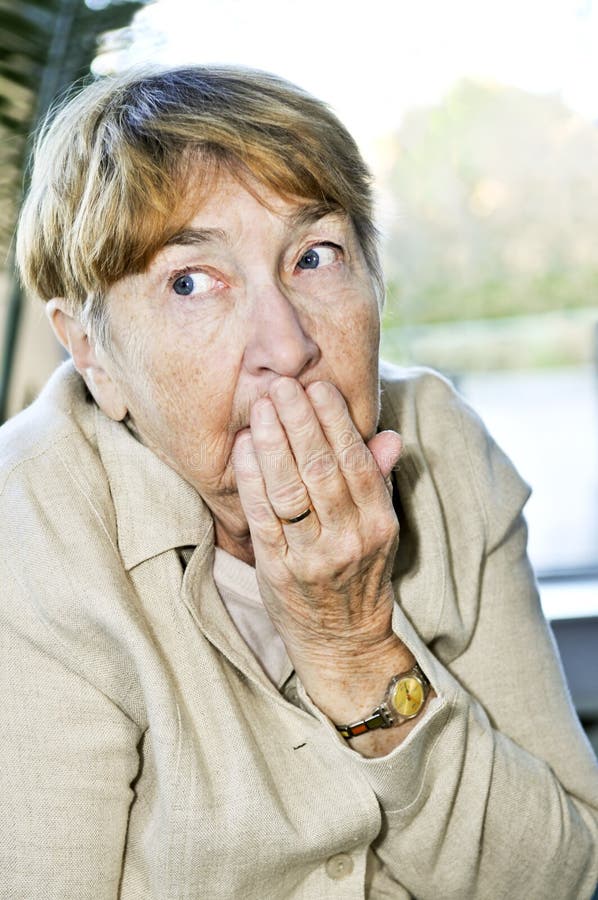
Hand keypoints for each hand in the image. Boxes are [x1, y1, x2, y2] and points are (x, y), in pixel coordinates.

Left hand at [231, 376, 404, 679]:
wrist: (342, 641)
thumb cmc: (359, 574)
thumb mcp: (381, 531)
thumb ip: (378, 482)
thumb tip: (389, 436)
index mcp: (379, 524)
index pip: (356, 462)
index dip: (336, 422)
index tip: (319, 387)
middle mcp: (349, 541)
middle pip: (321, 470)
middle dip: (300, 422)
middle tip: (283, 384)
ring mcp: (311, 558)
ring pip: (291, 491)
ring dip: (273, 443)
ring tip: (261, 406)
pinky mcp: (277, 571)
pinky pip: (262, 518)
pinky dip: (252, 480)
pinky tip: (245, 448)